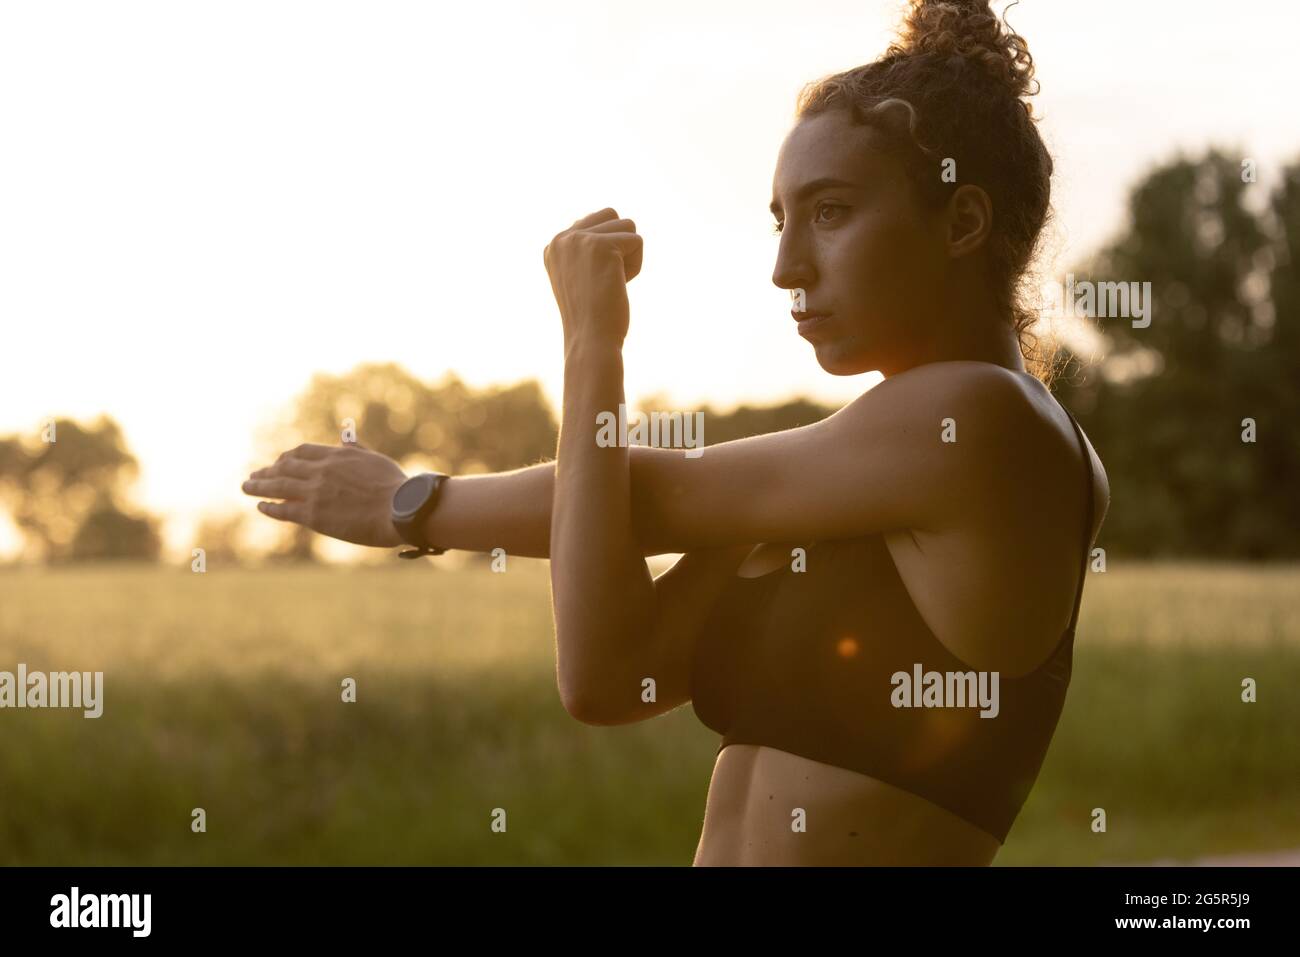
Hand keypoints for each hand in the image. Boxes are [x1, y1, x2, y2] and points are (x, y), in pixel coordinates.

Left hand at [242, 443, 406, 547]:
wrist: (400, 508)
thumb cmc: (394, 486)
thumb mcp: (375, 460)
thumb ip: (356, 449)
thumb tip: (345, 437)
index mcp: (336, 456)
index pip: (302, 452)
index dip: (287, 457)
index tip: (279, 462)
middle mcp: (321, 471)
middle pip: (285, 467)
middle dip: (268, 471)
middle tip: (255, 474)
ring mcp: (315, 492)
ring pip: (278, 486)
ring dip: (259, 485)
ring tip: (247, 486)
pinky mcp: (314, 515)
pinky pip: (284, 509)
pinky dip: (270, 507)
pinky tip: (260, 506)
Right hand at [544, 207, 642, 348]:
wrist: (590, 341)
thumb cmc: (592, 317)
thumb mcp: (581, 277)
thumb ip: (587, 249)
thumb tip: (610, 218)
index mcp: (553, 246)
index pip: (595, 222)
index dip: (607, 252)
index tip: (594, 280)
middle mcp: (562, 238)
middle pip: (611, 215)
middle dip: (620, 244)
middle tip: (606, 277)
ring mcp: (579, 240)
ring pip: (627, 226)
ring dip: (629, 256)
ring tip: (611, 282)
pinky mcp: (601, 246)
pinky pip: (637, 241)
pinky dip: (636, 266)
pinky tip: (619, 285)